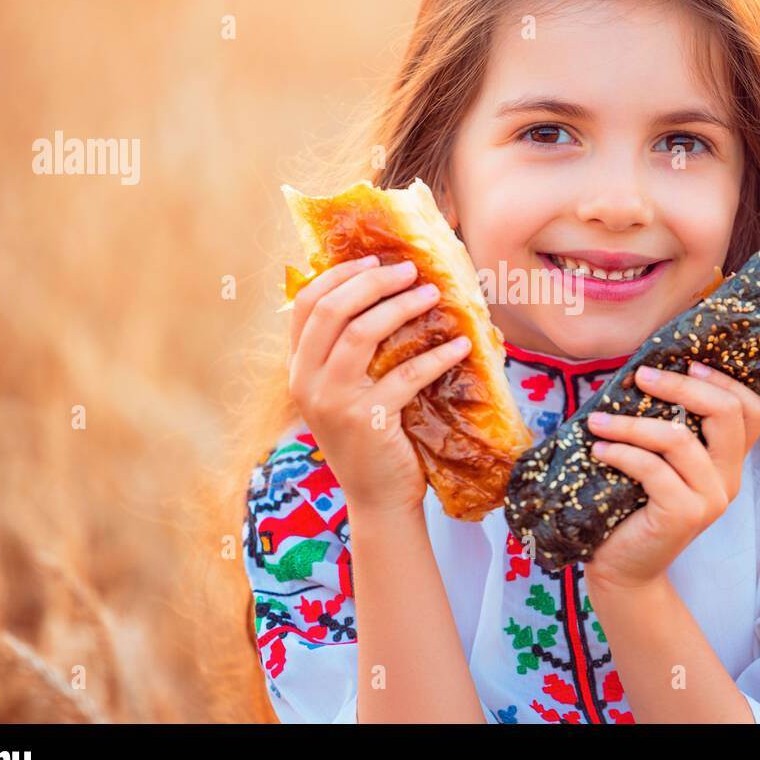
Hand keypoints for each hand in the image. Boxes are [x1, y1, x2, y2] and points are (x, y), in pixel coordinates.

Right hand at [287, 254, 471, 516]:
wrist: (378, 499)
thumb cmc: (370, 438)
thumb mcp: (345, 391)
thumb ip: (347, 351)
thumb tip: (382, 291)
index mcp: (298, 368)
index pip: (304, 304)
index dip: (338, 274)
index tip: (373, 259)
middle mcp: (306, 382)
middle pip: (331, 310)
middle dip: (373, 281)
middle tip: (410, 271)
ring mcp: (333, 401)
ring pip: (362, 332)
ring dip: (402, 307)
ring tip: (433, 295)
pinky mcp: (367, 420)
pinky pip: (406, 373)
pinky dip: (437, 355)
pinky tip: (460, 344)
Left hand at [581, 362, 759, 591]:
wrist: (623, 569)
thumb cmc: (632, 508)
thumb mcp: (657, 463)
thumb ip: (665, 430)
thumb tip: (641, 374)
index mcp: (727, 462)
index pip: (753, 411)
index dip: (726, 382)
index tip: (688, 365)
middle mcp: (728, 479)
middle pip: (726, 414)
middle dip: (680, 386)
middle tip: (640, 377)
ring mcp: (711, 499)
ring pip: (680, 439)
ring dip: (632, 423)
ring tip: (597, 420)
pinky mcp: (685, 515)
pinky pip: (654, 469)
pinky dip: (622, 452)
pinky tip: (599, 449)